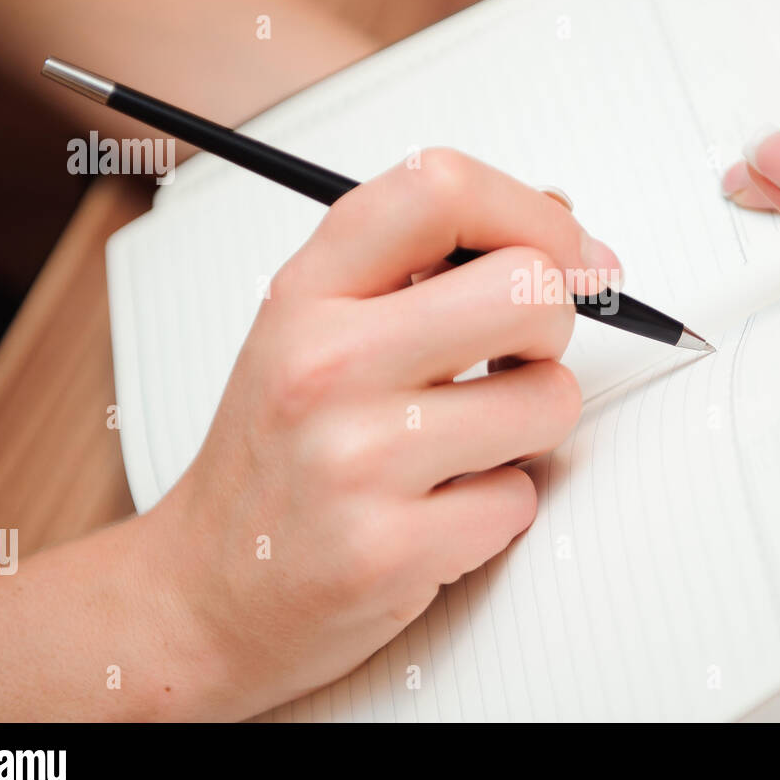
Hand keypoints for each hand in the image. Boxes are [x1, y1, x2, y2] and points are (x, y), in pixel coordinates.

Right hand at [151, 149, 620, 718]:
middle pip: (528, 290)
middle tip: (511, 363)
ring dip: (529, 428)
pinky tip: (436, 512)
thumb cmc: (278, 454)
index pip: (441, 186)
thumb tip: (568, 241)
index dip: (536, 215)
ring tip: (460, 447)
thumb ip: (424, 270)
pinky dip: (499, 508)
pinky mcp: (389, 550)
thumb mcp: (316, 331)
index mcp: (307, 293)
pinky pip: (523, 499)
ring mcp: (355, 459)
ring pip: (549, 399)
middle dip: (551, 329)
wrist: (204, 592)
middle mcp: (325, 364)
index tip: (574, 260)